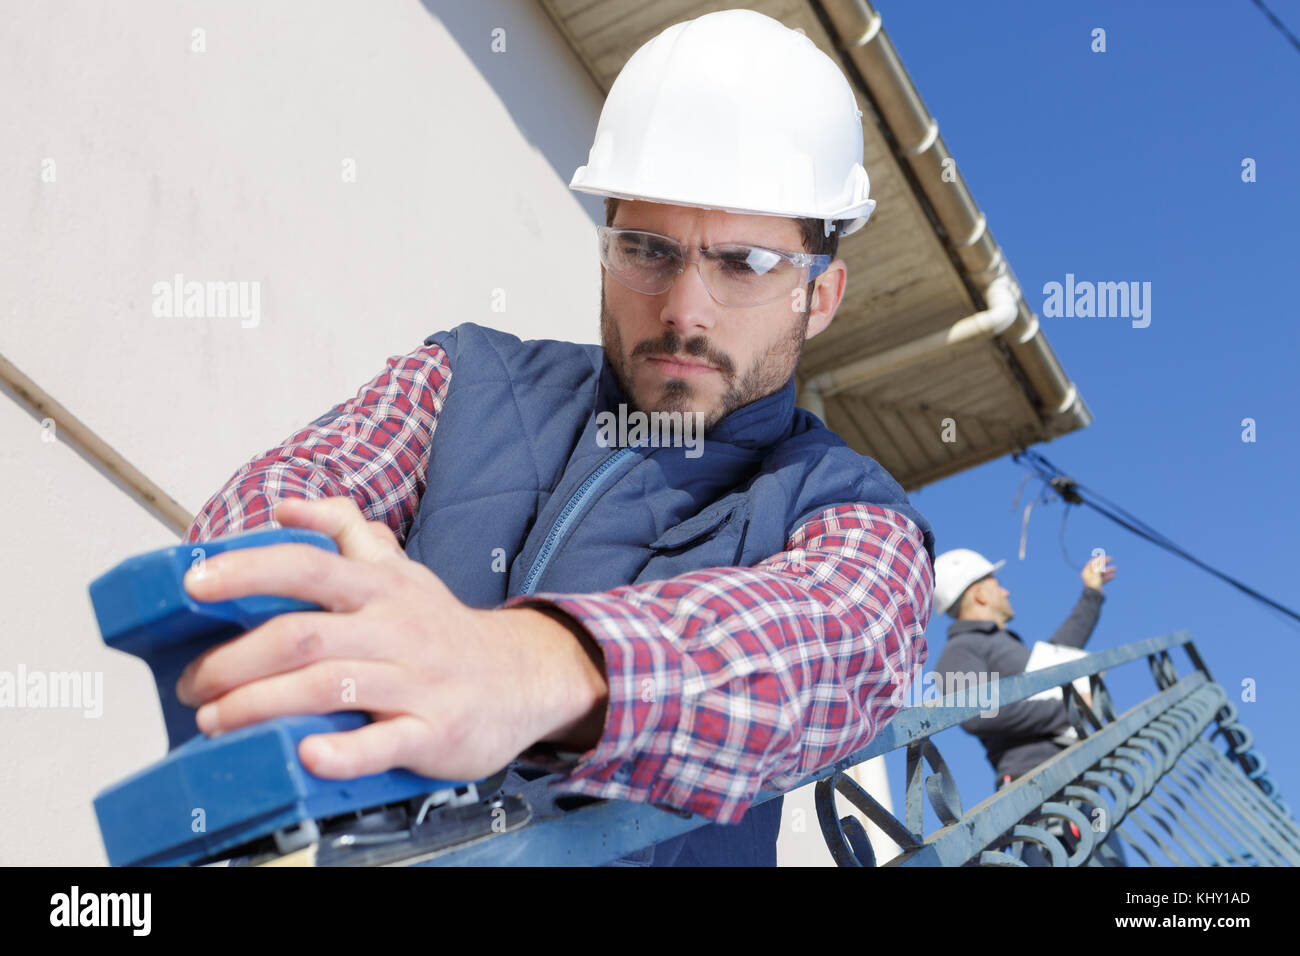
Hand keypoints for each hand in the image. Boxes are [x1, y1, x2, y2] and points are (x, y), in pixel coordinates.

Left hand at [174, 497, 605, 781]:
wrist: (523, 676)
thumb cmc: (443, 629)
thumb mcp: (401, 570)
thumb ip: (346, 532)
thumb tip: (287, 508)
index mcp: (381, 588)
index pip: (308, 567)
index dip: (248, 571)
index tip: (194, 586)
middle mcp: (395, 629)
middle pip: (304, 636)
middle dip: (235, 661)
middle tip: (195, 684)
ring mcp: (416, 682)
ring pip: (329, 689)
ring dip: (262, 706)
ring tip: (216, 723)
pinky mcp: (434, 731)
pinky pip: (384, 743)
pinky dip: (344, 752)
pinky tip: (308, 757)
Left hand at [1082, 554, 1115, 592]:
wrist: (1094, 595)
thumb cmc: (1093, 583)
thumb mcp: (1096, 573)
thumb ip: (1098, 566)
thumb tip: (1100, 558)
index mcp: (1086, 571)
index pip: (1092, 562)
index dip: (1098, 559)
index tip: (1104, 556)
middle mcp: (1089, 575)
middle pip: (1097, 567)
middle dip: (1104, 563)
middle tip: (1110, 559)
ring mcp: (1093, 579)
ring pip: (1101, 573)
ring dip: (1108, 570)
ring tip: (1115, 568)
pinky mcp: (1097, 584)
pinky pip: (1103, 579)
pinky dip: (1108, 577)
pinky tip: (1113, 576)